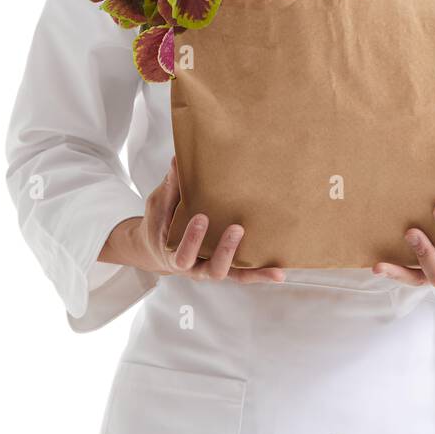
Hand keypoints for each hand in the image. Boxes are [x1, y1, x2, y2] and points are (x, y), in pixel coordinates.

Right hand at [98, 157, 285, 283]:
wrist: (156, 248)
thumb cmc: (159, 224)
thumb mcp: (159, 204)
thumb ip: (170, 187)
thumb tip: (177, 159)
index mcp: (174, 254)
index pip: (182, 254)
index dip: (192, 239)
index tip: (201, 217)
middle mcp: (195, 266)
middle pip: (212, 269)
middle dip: (225, 250)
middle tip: (236, 228)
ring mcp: (211, 268)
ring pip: (232, 274)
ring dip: (250, 269)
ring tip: (269, 262)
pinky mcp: (226, 267)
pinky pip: (243, 274)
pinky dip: (260, 274)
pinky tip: (278, 272)